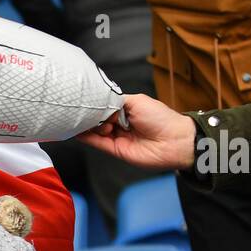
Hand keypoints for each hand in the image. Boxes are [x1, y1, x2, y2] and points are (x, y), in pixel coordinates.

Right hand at [76, 93, 195, 170]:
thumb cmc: (160, 118)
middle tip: (87, 111)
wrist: (172, 141)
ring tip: (84, 120)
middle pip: (97, 118)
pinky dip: (86, 137)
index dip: (95, 104)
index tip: (86, 101)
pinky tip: (77, 131)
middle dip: (91, 114)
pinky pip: (97, 143)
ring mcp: (117, 136)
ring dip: (88, 125)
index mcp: (126, 109)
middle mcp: (120, 122)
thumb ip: (115, 102)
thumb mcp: (136, 101)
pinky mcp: (115, 149)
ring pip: (95, 130)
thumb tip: (98, 105)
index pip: (104, 106)